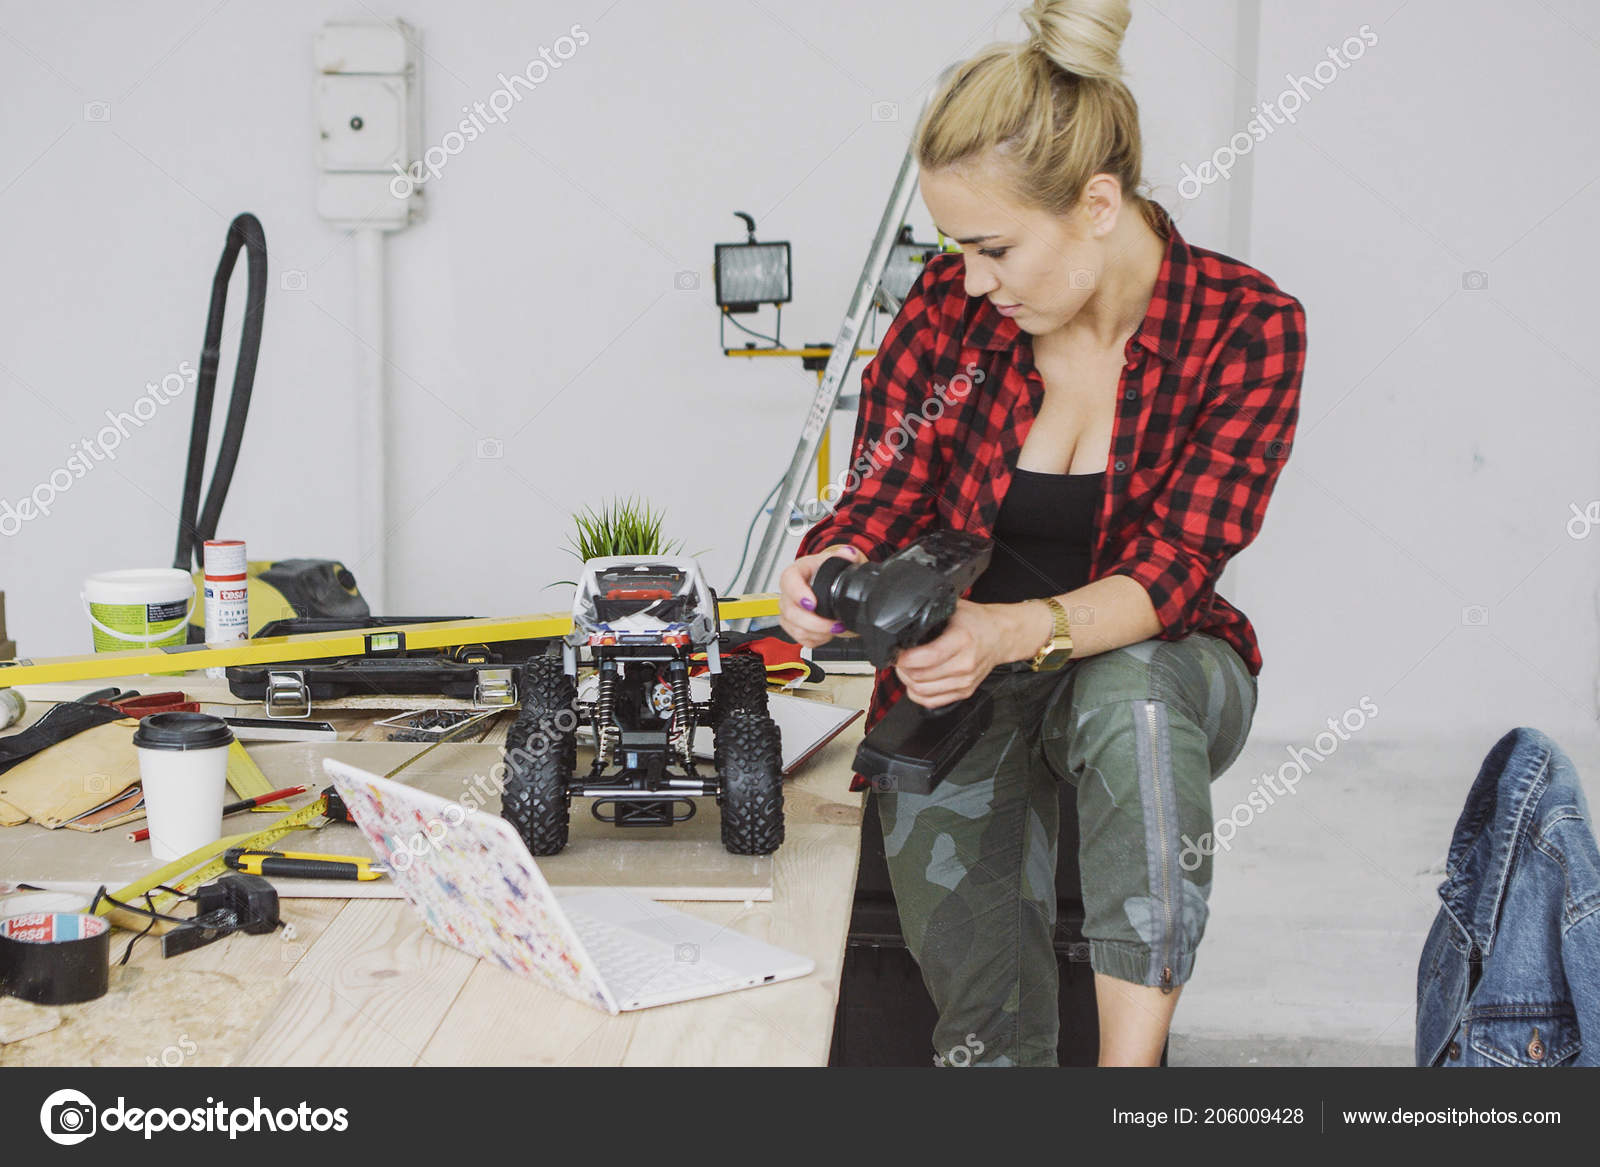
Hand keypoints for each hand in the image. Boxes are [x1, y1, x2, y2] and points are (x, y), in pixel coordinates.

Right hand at [777, 544, 865, 648]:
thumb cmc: (827, 571)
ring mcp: (789, 610)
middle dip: (814, 622)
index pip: (788, 580)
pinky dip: (816, 640)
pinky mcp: (793, 626)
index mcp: (798, 571)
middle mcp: (789, 592)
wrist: (827, 581)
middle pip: (790, 611)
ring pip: (794, 628)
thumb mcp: (837, 560)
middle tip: (834, 624)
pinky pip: (800, 638)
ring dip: (817, 633)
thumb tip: (849, 554)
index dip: (797, 593)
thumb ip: (846, 555)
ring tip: (835, 629)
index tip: (812, 603)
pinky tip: (827, 633)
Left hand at [893, 600, 1022, 708]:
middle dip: (902, 668)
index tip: (898, 653)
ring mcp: (965, 681)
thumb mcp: (954, 608)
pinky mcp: (964, 692)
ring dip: (907, 681)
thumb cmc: (976, 622)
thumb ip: (930, 613)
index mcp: (962, 640)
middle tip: (899, 659)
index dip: (907, 658)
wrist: (1000, 636)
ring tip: (906, 669)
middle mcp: (965, 664)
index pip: (929, 657)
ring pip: (923, 692)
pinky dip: (917, 694)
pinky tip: (915, 682)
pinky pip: (932, 702)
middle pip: (921, 677)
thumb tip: (906, 618)